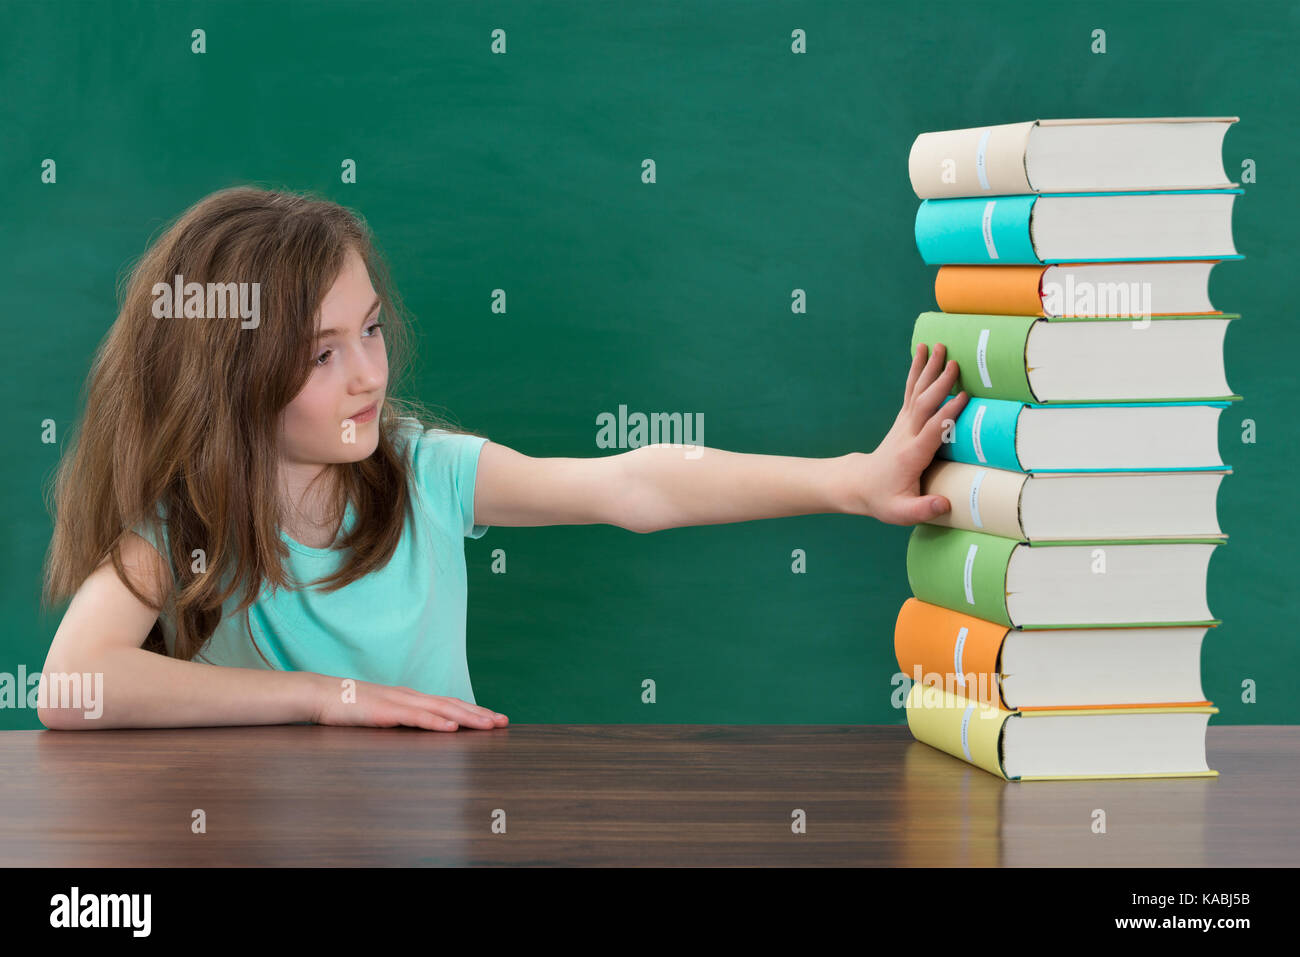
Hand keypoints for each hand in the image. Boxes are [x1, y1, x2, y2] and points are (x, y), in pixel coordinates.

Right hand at [312, 675, 507, 730]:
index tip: (494, 719)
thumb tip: (420, 730)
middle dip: (480, 714)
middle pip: (452, 704)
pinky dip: (436, 722)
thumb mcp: (380, 714)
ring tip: (488, 725)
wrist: (319, 695)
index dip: (473, 711)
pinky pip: (416, 717)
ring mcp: (399, 702)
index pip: (448, 704)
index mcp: (410, 698)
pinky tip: (452, 728)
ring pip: (441, 710)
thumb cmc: (348, 707)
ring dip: (467, 717)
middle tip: (504, 722)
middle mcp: (410, 696)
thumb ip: (400, 720)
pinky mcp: (385, 711)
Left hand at [852, 342, 968, 525]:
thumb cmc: (883, 499)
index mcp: (911, 454)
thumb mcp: (901, 512)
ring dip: (927, 369)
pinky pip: (910, 391)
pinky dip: (917, 371)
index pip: (932, 429)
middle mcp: (906, 434)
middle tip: (954, 362)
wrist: (858, 485)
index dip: (946, 413)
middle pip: (923, 404)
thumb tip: (944, 505)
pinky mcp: (902, 420)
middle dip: (938, 383)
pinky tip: (921, 353)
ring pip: (915, 392)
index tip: (964, 396)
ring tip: (937, 346)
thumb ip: (923, 509)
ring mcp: (903, 424)